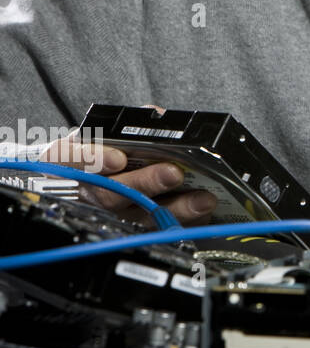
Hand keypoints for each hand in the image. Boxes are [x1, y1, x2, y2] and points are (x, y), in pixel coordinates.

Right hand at [37, 135, 217, 226]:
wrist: (112, 178)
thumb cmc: (110, 150)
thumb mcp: (114, 131)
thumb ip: (135, 123)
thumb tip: (157, 116)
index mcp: (71, 161)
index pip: (66, 159)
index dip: (90, 159)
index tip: (118, 158)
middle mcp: (88, 191)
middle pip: (108, 194)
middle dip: (144, 183)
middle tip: (173, 172)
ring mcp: (112, 215)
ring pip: (138, 217)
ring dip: (174, 208)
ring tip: (202, 198)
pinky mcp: (137, 229)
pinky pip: (160, 230)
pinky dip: (185, 221)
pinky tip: (204, 211)